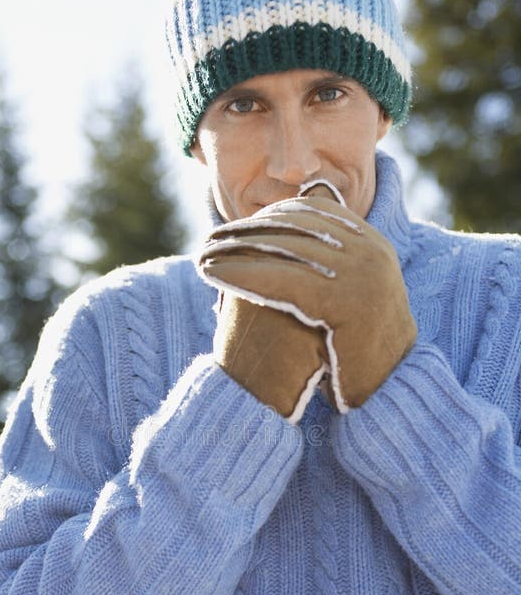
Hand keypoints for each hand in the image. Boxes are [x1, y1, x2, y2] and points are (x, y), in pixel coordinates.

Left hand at [200, 183, 416, 411]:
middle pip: (296, 225)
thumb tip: (312, 200)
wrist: (391, 395)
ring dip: (237, 248)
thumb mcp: (352, 292)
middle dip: (249, 230)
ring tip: (204, 255)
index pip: (315, 211)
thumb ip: (333, 258)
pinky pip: (279, 279)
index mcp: (374, 246)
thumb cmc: (363, 351)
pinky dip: (240, 274)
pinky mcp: (342, 300)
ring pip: (283, 249)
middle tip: (211, 238)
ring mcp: (360, 274)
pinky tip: (210, 275)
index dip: (270, 217)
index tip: (237, 227)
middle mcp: (370, 252)